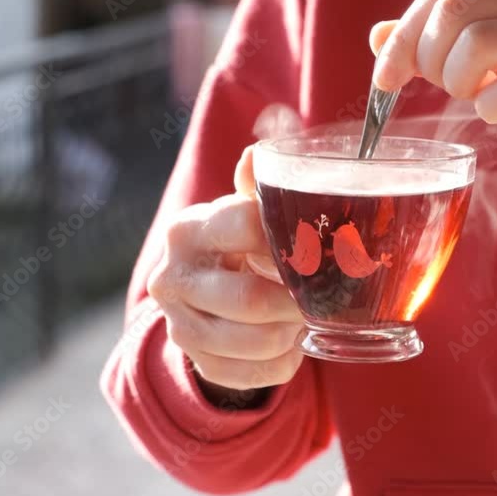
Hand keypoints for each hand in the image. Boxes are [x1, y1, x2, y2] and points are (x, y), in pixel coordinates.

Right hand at [147, 146, 303, 400]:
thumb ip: (260, 176)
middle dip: (296, 303)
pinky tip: (290, 346)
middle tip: (323, 299)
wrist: (200, 294)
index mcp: (189, 229)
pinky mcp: (194, 360)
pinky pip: (250, 374)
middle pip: (249, 300)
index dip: (288, 238)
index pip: (244, 226)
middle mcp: (173, 277)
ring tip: (305, 320)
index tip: (317, 245)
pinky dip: (281, 364)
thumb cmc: (235, 242)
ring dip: (290, 335)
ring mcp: (178, 324)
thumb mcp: (243, 206)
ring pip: (252, 343)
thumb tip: (278, 121)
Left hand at [369, 0, 496, 196]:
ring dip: (458, 84)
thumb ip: (440, 37)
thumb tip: (377, 36)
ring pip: (475, 46)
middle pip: (451, 13)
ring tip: (478, 95)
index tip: (386, 78)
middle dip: (426, 60)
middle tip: (442, 87)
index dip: (402, 38)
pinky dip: (488, 110)